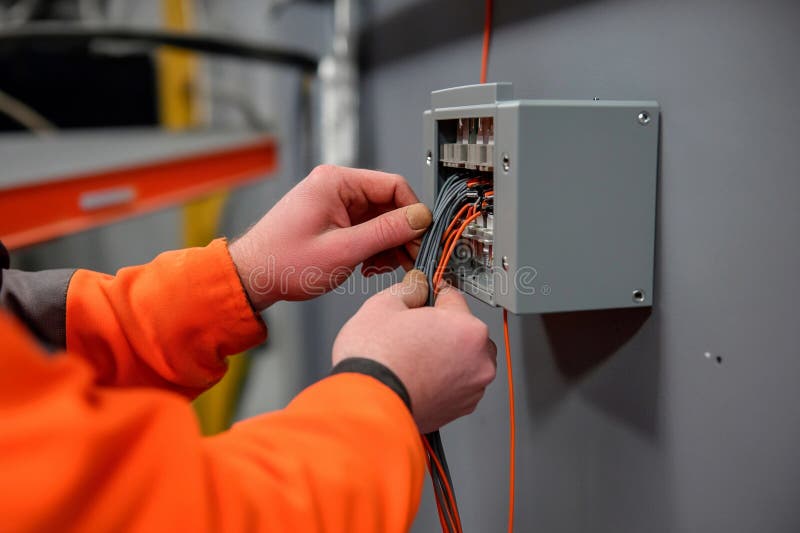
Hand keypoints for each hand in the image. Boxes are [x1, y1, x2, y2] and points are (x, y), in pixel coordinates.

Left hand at [229, 165, 431, 310]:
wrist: (253, 277)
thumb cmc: (284, 262)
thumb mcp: (344, 250)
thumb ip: (385, 232)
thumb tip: (420, 219)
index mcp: (336, 182)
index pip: (393, 185)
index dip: (413, 212)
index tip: (422, 237)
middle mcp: (335, 187)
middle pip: (388, 203)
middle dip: (400, 233)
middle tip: (409, 259)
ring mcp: (334, 203)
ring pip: (379, 219)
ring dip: (387, 244)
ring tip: (381, 267)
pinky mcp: (333, 220)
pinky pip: (366, 228)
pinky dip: (373, 248)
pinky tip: (369, 266)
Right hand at [332, 270, 497, 432]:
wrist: (364, 406)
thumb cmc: (375, 362)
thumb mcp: (384, 304)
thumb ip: (409, 289)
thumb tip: (416, 286)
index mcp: (468, 330)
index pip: (453, 297)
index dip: (432, 294)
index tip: (422, 298)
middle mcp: (479, 361)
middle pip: (463, 330)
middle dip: (441, 328)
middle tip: (410, 332)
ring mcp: (471, 389)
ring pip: (461, 359)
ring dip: (443, 355)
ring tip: (410, 357)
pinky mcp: (459, 410)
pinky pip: (454, 385)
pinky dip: (440, 380)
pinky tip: (414, 376)